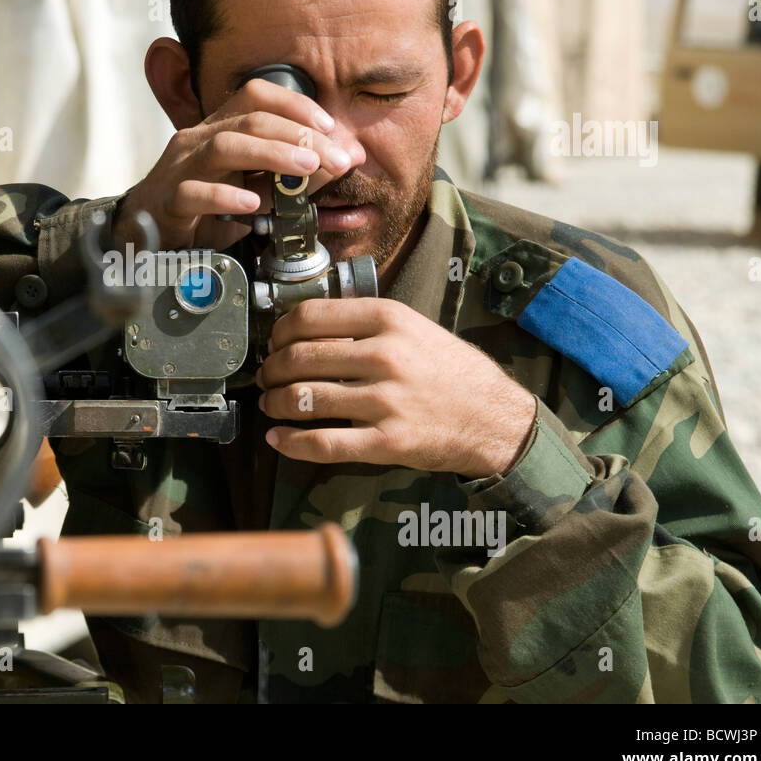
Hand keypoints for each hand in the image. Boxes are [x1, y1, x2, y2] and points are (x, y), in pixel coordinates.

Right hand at [113, 79, 361, 251]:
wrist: (145, 237)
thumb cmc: (204, 211)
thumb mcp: (256, 193)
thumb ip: (296, 184)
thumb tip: (345, 169)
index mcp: (220, 128)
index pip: (256, 95)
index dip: (295, 104)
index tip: (330, 126)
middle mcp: (199, 139)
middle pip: (250, 120)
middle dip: (299, 135)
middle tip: (336, 158)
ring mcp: (181, 168)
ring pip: (224, 147)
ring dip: (271, 154)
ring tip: (305, 167)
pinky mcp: (168, 201)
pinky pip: (195, 193)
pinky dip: (226, 197)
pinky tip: (252, 206)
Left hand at [256, 298, 536, 478]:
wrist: (493, 417)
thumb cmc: (448, 370)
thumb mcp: (412, 327)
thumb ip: (363, 323)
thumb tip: (302, 327)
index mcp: (388, 319)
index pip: (308, 317)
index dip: (279, 332)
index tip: (274, 343)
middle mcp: (385, 356)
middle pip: (299, 358)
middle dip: (271, 370)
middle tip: (267, 377)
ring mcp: (386, 400)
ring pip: (304, 399)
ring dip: (275, 403)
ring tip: (271, 404)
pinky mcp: (387, 441)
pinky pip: (323, 443)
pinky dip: (290, 443)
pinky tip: (277, 438)